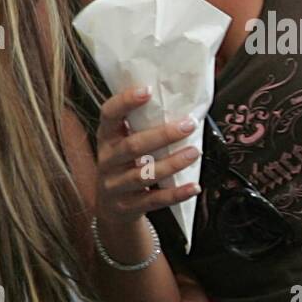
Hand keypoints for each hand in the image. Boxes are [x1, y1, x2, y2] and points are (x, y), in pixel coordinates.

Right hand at [94, 85, 200, 226]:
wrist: (110, 210)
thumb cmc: (124, 167)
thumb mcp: (122, 145)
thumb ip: (140, 127)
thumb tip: (177, 104)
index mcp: (106, 139)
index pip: (108, 115)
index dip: (124, 102)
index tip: (147, 90)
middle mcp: (107, 161)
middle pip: (133, 146)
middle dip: (163, 135)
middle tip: (189, 125)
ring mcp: (115, 186)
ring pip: (144, 174)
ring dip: (173, 163)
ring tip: (195, 152)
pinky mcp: (128, 207)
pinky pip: (154, 200)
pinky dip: (176, 194)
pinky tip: (194, 187)